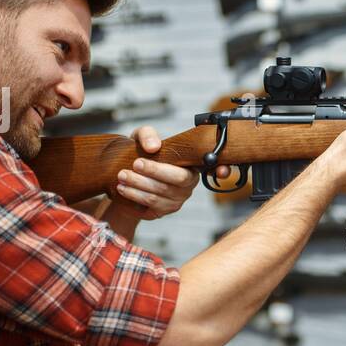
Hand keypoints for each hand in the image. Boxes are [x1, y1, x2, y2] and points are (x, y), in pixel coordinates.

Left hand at [112, 126, 229, 219]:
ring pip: (160, 194)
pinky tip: (123, 188)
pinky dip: (135, 196)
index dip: (222, 170)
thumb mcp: (142, 138)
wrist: (123, 175)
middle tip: (136, 164)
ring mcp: (177, 200)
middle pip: (178, 180)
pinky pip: (150, 205)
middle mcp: (188, 184)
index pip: (212, 167)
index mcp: (191, 165)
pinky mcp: (163, 211)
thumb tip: (153, 147)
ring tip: (122, 175)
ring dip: (139, 185)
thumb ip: (147, 134)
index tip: (223, 171)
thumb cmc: (139, 154)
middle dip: (155, 172)